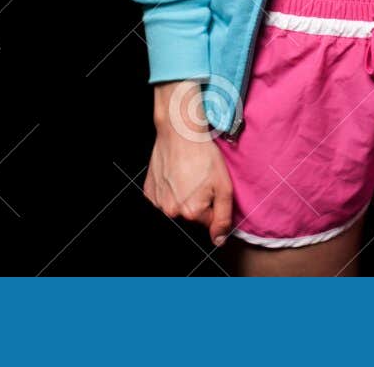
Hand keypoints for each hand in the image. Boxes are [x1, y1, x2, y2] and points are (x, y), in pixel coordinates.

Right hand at [142, 80, 234, 245]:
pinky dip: (168, 192)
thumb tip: (219, 241)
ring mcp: (158, 202)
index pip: (209, 222)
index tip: (210, 187)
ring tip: (186, 177)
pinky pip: (162, 200)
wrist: (180, 133)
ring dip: (182, 198)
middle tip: (198, 181)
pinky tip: (174, 177)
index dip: (213, 205)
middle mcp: (172, 211)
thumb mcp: (224, 186)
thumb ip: (223, 218)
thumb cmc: (202, 155)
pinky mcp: (149, 192)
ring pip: (176, 208)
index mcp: (192, 212)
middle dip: (197, 203)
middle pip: (191, 216)